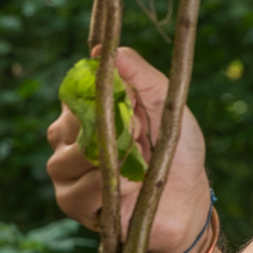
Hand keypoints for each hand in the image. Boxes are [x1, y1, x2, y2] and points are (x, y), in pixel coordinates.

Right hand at [45, 46, 211, 252]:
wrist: (189, 201)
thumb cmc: (177, 149)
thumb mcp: (167, 103)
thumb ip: (140, 75)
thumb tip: (107, 49)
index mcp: (84, 110)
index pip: (75, 91)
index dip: (108, 98)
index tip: (138, 108)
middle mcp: (65, 137)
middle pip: (69, 125)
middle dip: (115, 131)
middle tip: (144, 140)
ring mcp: (64, 170)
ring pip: (70, 158)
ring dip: (115, 161)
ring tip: (139, 165)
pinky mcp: (71, 202)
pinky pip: (80, 190)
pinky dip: (112, 186)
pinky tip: (131, 186)